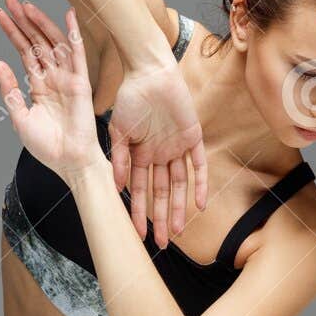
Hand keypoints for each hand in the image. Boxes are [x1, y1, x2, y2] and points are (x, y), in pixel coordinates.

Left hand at [0, 0, 105, 178]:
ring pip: (52, 43)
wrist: (69, 162)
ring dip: (40, 23)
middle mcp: (53, 78)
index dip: (12, 32)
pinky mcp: (80, 83)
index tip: (0, 14)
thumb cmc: (48, 146)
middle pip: (36, 42)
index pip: (23, 52)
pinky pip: (77, 54)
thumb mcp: (19, 117)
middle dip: (23, 20)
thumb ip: (10, 90)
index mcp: (38, 86)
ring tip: (25, 5)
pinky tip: (68, 15)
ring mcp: (67, 78)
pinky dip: (73, 34)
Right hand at [109, 56, 208, 247]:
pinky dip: (200, 184)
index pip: (140, 190)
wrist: (149, 72)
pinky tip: (199, 205)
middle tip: (163, 243)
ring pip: (179, 184)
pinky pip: (199, 165)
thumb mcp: (119, 131)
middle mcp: (159, 155)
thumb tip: (115, 188)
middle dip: (162, 218)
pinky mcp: (193, 137)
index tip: (139, 234)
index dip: (139, 212)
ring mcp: (177, 147)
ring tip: (179, 231)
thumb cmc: (130, 97)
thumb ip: (118, 159)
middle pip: (162, 193)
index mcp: (140, 154)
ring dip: (179, 207)